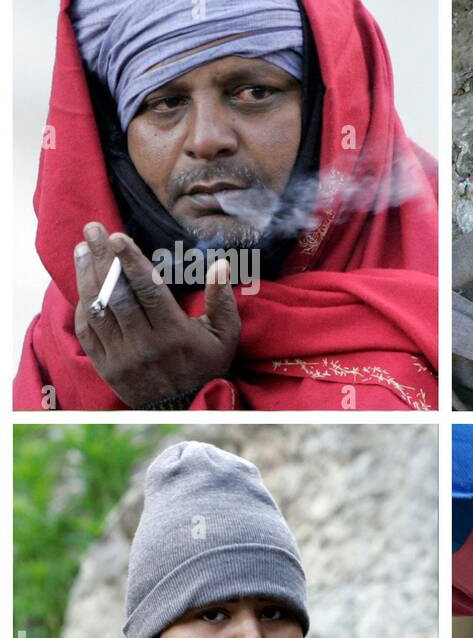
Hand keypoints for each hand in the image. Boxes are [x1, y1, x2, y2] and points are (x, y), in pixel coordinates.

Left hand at [73, 221, 240, 407]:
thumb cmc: (207, 365)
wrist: (184, 407)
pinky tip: (83, 283)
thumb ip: (223, 300)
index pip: (148, 291)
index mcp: (175, 334)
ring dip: (86, 276)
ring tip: (81, 249)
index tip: (116, 237)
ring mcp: (122, 356)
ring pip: (97, 309)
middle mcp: (145, 344)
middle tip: (91, 229)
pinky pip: (87, 331)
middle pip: (117, 294)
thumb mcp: (225, 335)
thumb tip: (222, 264)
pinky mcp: (106, 366)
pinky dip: (82, 305)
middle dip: (101, 258)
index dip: (130, 262)